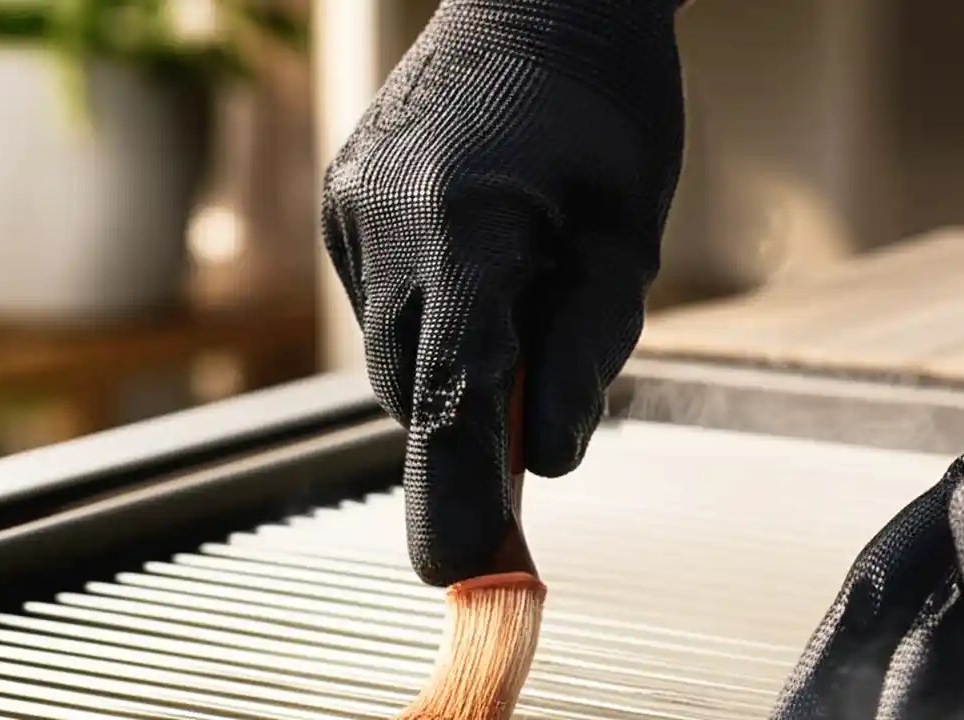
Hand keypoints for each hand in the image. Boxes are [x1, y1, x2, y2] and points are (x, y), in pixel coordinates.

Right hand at [320, 0, 683, 586]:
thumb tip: (546, 457)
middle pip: (414, 392)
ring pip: (391, 354)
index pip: (454, 398)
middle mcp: (385, 221)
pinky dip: (426, 317)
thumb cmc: (607, 113)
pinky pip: (376, 303)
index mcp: (469, 227)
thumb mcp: (628, 239)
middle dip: (471, 424)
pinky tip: (474, 261)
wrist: (540, 0)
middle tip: (535, 406)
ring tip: (515, 295)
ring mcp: (347, 208)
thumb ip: (586, 352)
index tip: (456, 569)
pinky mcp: (335, 199)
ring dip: (450, 365)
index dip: (454, 495)